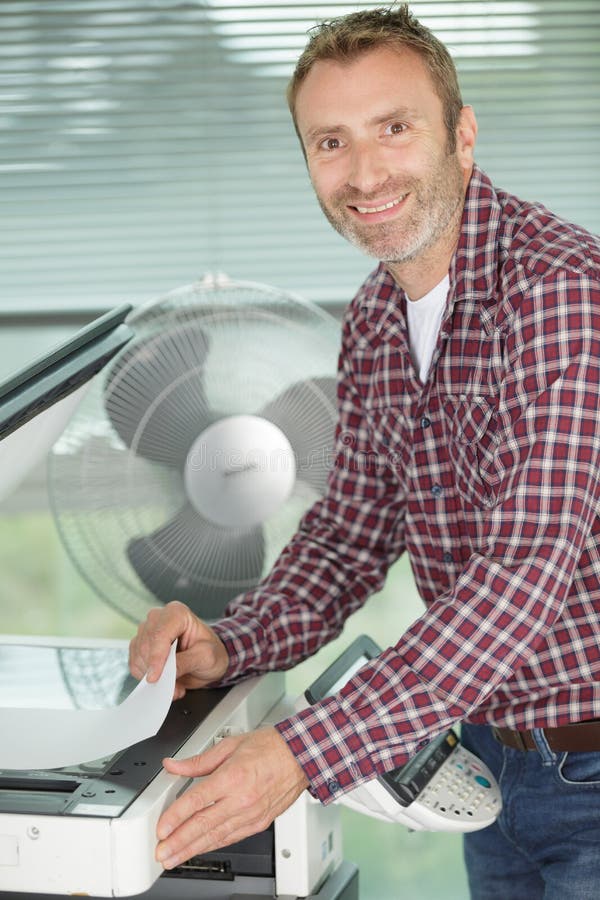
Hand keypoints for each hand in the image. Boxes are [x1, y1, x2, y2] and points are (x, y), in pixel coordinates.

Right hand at [128, 600, 228, 698]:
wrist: (207, 659)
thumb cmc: (210, 652)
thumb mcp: (206, 657)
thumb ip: (186, 662)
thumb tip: (165, 673)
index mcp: (177, 613)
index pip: (160, 634)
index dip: (156, 657)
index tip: (155, 678)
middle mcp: (158, 618)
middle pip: (146, 645)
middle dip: (156, 670)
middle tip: (175, 687)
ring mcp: (147, 631)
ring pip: (138, 656)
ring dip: (152, 676)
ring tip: (174, 685)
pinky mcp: (140, 646)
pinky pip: (135, 664)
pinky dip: (146, 677)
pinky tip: (164, 680)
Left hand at [155, 728, 308, 868]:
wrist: (301, 756)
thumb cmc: (270, 747)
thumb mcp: (230, 745)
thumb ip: (199, 760)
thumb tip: (175, 765)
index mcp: (233, 776)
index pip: (197, 801)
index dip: (175, 817)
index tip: (161, 828)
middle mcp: (242, 799)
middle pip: (203, 825)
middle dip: (178, 842)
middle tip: (161, 853)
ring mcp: (251, 814)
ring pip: (216, 836)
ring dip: (192, 849)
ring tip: (174, 858)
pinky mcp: (259, 822)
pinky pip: (232, 837)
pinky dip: (213, 845)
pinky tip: (200, 849)